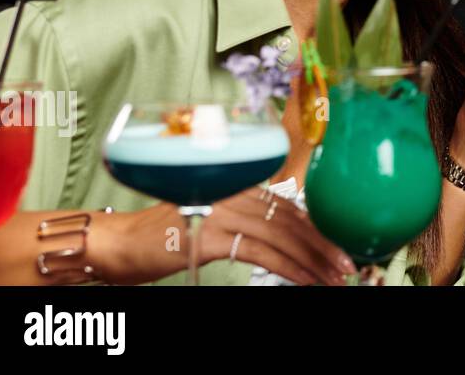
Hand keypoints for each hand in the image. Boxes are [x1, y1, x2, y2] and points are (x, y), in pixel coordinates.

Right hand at [89, 187, 355, 285]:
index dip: (317, 227)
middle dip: (323, 244)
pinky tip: (306, 280)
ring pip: (282, 235)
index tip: (339, 246)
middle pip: (292, 218)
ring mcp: (222, 210)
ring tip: (333, 278)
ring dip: (313, 260)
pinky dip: (290, 268)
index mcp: (236, 184)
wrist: (117, 243)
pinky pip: (261, 253)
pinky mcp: (211, 234)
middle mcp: (233, 190)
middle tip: (347, 265)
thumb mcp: (212, 220)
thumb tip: (287, 236)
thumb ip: (245, 219)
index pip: (289, 205)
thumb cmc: (162, 235)